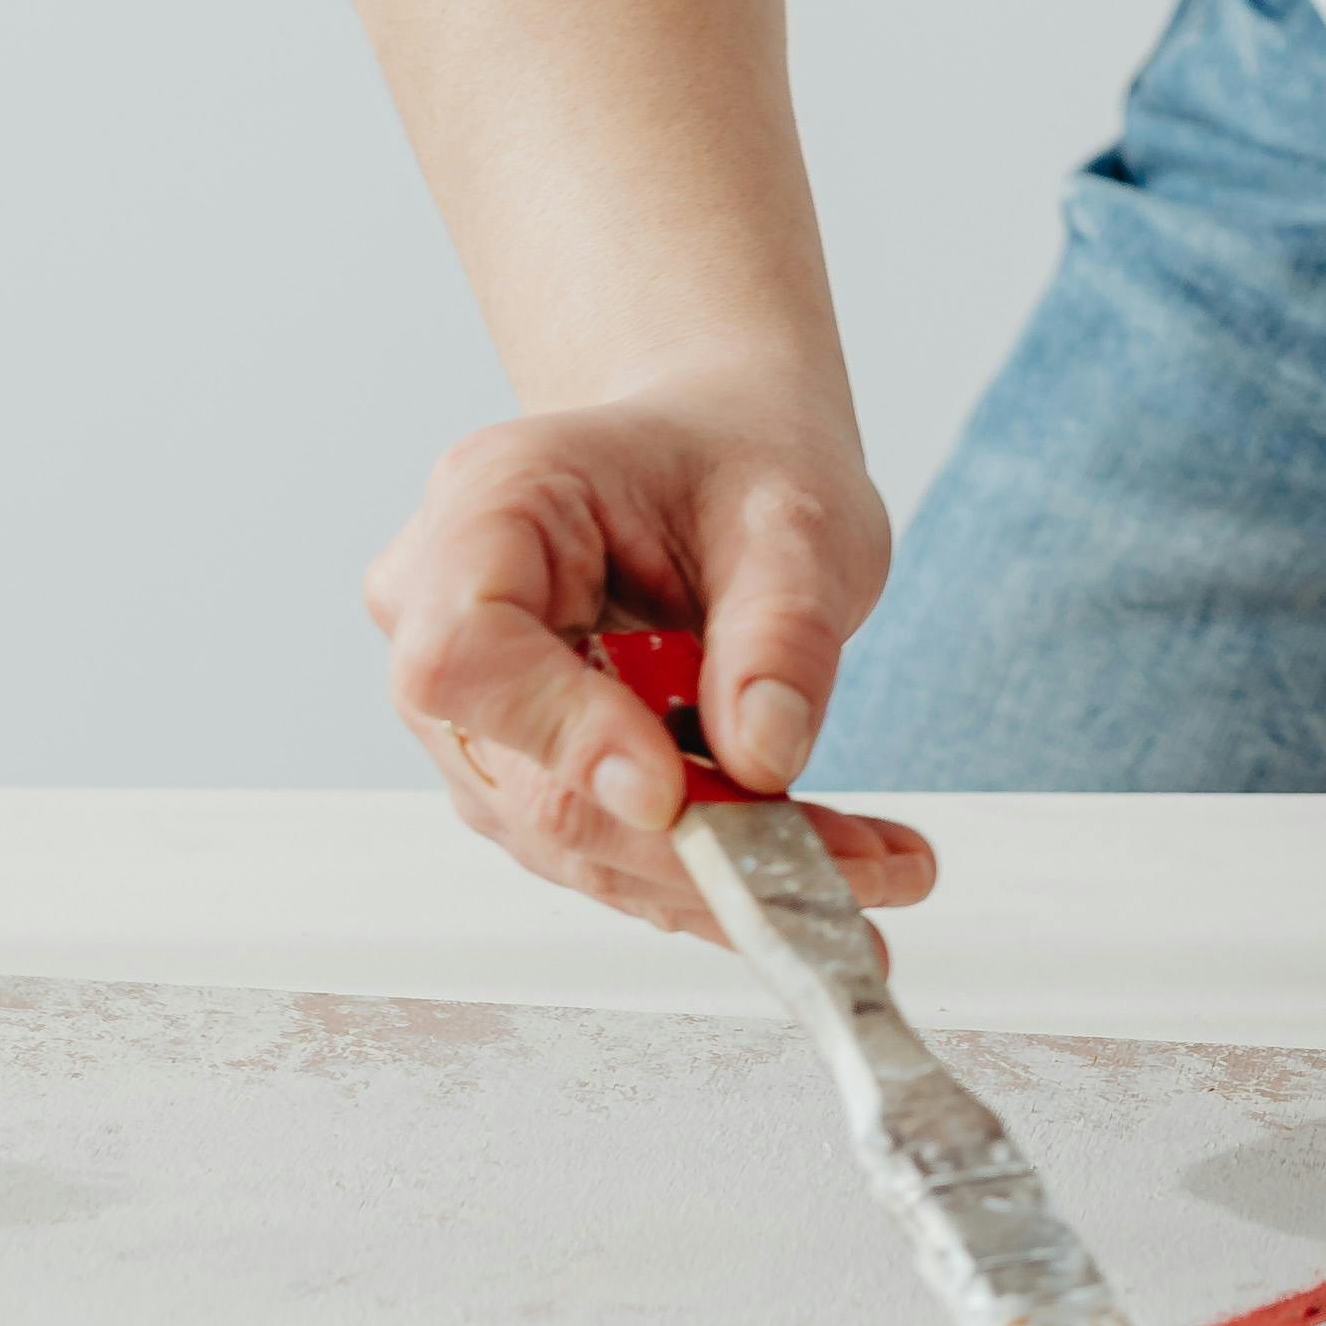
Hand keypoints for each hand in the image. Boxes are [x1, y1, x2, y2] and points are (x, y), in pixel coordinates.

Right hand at [363, 375, 931, 943]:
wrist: (721, 452)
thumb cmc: (740, 456)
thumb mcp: (797, 514)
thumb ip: (781, 626)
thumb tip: (762, 757)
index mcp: (489, 504)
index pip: (466, 652)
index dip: (557, 735)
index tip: (670, 791)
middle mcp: (445, 614)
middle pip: (528, 780)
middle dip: (693, 844)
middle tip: (851, 868)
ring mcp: (479, 712)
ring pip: (576, 839)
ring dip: (728, 874)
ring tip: (880, 869)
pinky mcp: (526, 776)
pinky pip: (611, 850)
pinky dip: (724, 868)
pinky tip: (837, 868)